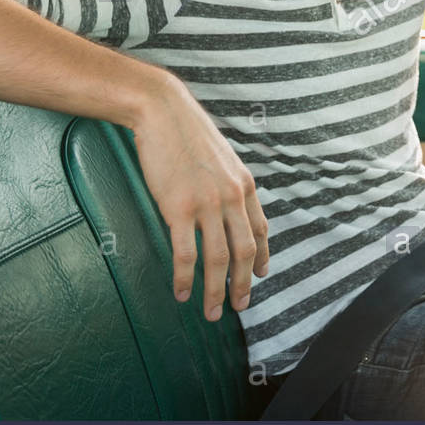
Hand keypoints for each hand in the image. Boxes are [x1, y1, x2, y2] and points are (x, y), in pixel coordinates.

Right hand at [130, 74, 269, 321]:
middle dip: (244, 285)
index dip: (261, 257)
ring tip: (213, 312)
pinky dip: (185, 278)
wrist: (163, 111)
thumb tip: (227, 204)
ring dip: (216, 291)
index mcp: (244, 185)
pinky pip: (186, 254)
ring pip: (218, 259)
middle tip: (240, 307)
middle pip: (244, 252)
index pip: (260, 230)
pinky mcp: (179, 208)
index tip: (260, 276)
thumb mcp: (221, 158)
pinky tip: (181, 293)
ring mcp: (207, 204)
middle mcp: (232, 197)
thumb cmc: (186, 133)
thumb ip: (228, 183)